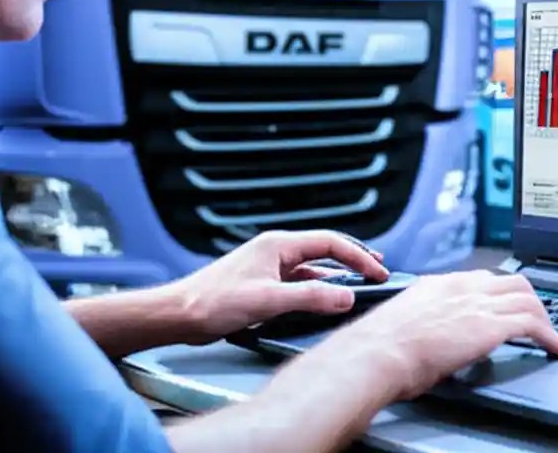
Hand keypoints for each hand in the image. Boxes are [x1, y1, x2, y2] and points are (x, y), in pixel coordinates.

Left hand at [167, 229, 389, 342]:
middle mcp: (275, 251)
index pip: (330, 242)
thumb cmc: (212, 302)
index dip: (358, 256)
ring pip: (313, 267)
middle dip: (353, 259)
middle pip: (325, 250)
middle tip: (377, 270)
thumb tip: (346, 297)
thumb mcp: (268, 301)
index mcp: (278, 245)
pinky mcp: (263, 284)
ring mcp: (269, 267)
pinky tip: (326, 299)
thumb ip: (310, 298)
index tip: (377, 271)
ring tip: (359, 284)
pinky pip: (300, 281)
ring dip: (337, 275)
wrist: (180, 315)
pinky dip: (319, 288)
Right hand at [304, 270, 557, 399]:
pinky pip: (533, 323)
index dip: (501, 293)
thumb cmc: (379, 347)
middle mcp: (461, 287)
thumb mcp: (404, 324)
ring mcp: (477, 303)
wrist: (376, 353)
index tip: (508, 306)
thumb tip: (431, 339)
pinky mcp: (490, 325)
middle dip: (530, 300)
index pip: (482, 279)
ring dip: (545, 318)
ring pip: (528, 298)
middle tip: (539, 319)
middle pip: (511, 282)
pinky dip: (550, 336)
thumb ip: (423, 323)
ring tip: (552, 336)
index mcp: (439, 284)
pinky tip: (555, 348)